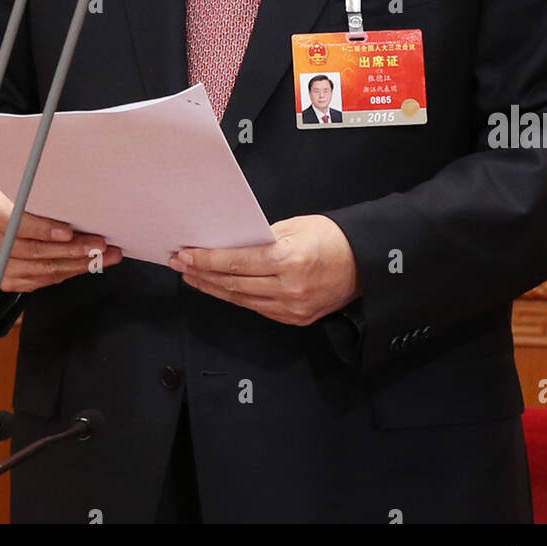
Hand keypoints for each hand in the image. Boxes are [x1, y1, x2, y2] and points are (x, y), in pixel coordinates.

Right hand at [0, 188, 121, 291]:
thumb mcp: (27, 189)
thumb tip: (81, 202)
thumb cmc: (22, 198)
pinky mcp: (6, 280)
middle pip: (34, 250)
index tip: (69, 232)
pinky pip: (42, 280)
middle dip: (72, 249)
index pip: (17, 223)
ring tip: (105, 256)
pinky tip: (88, 264)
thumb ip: (44, 196)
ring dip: (78, 264)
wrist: (3, 217)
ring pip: (42, 269)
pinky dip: (68, 272)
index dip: (44, 229)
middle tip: (100, 245)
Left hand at [168, 215, 359, 325]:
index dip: (206, 259)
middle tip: (180, 264)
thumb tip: (229, 243)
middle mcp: (289, 288)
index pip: (236, 262)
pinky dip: (236, 297)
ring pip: (241, 300)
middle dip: (202, 273)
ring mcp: (292, 308)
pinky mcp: (295, 319)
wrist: (366, 264)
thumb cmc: (332, 238)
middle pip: (233, 284)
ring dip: (213, 288)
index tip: (185, 254)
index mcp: (288, 259)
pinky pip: (257, 308)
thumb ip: (262, 237)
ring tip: (193, 276)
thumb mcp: (296, 226)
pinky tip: (220, 288)